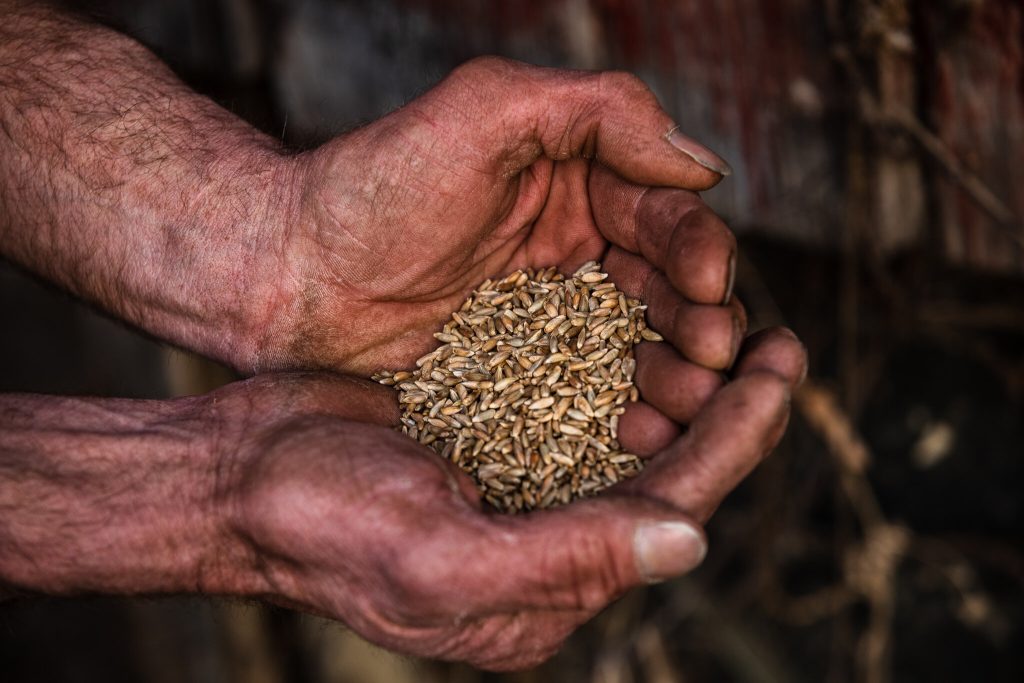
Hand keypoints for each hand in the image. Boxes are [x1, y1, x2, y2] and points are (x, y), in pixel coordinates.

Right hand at [216, 328, 804, 670]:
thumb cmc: (321, 526)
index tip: (781, 367)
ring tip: (718, 324)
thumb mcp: (439, 555)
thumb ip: (564, 560)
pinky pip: (576, 409)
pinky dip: (615, 370)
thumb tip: (687, 544)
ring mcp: (518, 495)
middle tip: (772, 341)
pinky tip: (638, 328)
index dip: (735, 439)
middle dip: (725, 409)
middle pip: (665, 476)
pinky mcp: (491, 447)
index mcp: (545, 590)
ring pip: (628, 439)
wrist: (240, 477)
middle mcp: (545, 547)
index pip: (671, 510)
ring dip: (678, 384)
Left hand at [258, 57, 742, 406]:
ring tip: (686, 407)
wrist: (286, 273)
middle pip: (668, 290)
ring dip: (676, 376)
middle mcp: (573, 251)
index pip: (667, 216)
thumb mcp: (486, 111)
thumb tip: (703, 164)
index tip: (706, 289)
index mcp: (578, 183)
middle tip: (713, 361)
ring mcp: (547, 320)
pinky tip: (638, 438)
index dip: (699, 251)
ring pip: (639, 349)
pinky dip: (621, 416)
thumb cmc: (375, 184)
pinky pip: (586, 396)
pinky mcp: (519, 377)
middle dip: (701, 323)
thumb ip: (599, 112)